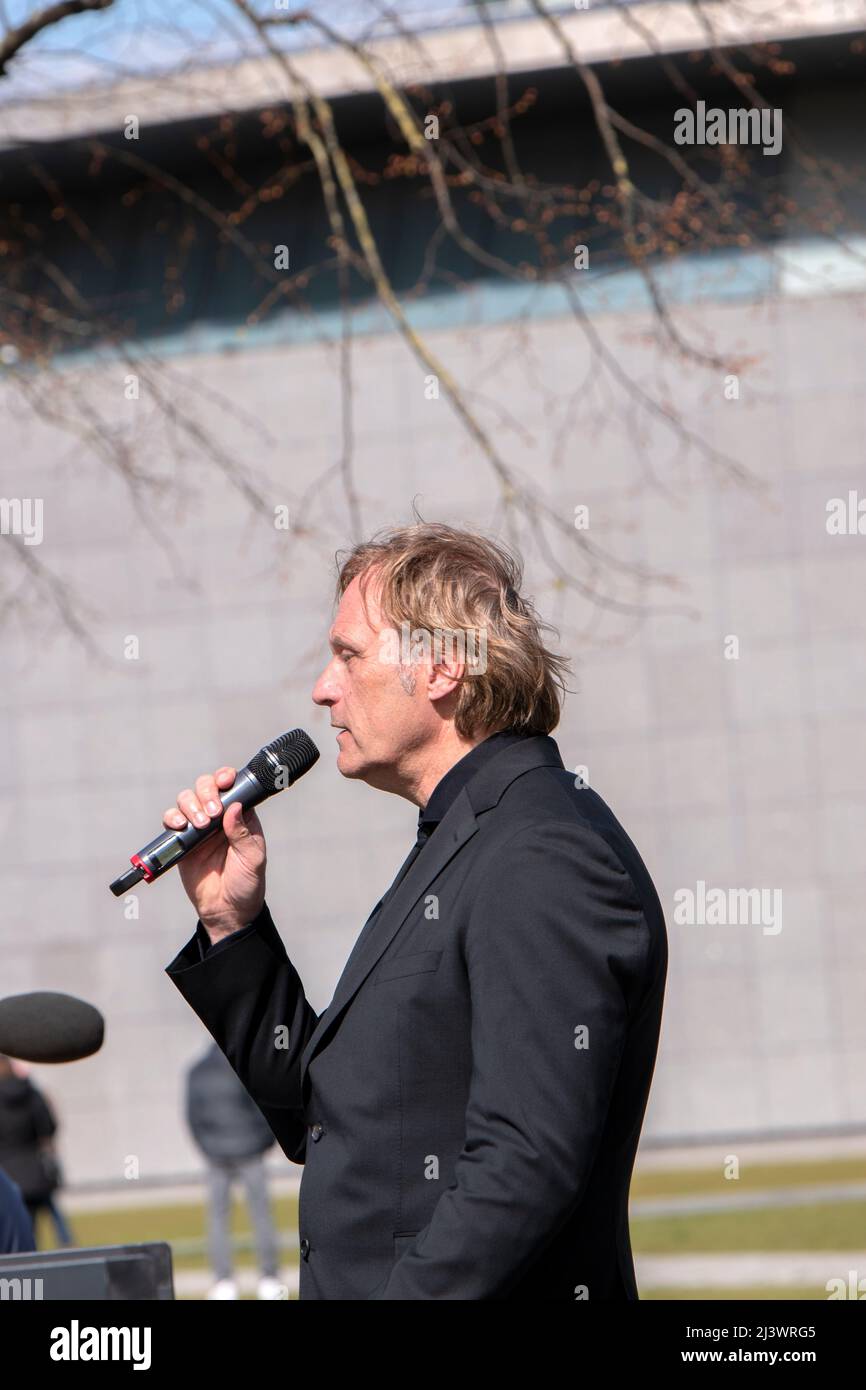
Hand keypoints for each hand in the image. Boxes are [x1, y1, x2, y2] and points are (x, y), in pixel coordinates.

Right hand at [162, 768, 265, 942]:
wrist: (227, 911)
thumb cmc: (246, 884)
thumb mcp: (252, 859)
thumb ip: (243, 834)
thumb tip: (234, 807)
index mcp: (240, 816)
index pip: (231, 787)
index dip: (225, 777)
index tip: (225, 781)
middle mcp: (218, 817)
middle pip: (205, 786)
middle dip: (206, 791)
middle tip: (212, 812)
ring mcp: (198, 828)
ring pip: (186, 799)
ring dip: (190, 804)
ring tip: (199, 824)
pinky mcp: (182, 842)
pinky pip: (171, 821)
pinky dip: (172, 818)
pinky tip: (181, 827)